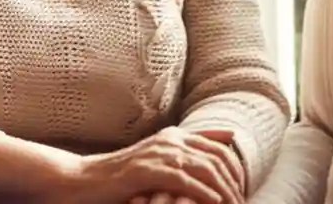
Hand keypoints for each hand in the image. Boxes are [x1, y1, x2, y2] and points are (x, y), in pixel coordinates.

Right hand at [126, 129, 245, 203]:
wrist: (89, 178)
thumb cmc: (125, 173)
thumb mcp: (158, 158)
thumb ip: (185, 152)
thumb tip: (227, 141)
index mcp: (174, 135)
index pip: (218, 145)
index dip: (236, 166)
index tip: (243, 186)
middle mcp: (170, 141)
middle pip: (217, 157)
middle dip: (234, 181)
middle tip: (241, 200)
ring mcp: (159, 154)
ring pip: (205, 169)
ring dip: (224, 190)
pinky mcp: (149, 171)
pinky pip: (185, 181)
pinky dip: (203, 193)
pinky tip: (214, 203)